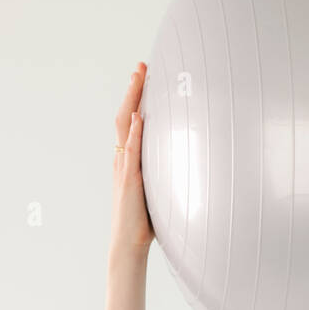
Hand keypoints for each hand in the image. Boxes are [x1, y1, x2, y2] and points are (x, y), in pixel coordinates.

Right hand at [110, 62, 154, 255]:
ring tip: (138, 77)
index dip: (136, 98)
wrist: (128, 244)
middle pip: (124, 115)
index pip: (130, 121)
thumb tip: (185, 163)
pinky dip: (134, 132)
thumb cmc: (143, 222)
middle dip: (133, 88)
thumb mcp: (156, 191)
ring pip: (125, 126)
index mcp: (129, 160)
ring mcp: (125, 167)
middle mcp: (123, 158)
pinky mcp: (130, 180)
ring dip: (132, 99)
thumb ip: (164, 173)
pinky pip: (132, 151)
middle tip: (141, 65)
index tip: (144, 76)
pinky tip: (138, 116)